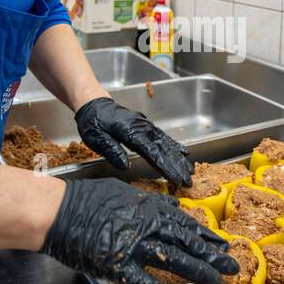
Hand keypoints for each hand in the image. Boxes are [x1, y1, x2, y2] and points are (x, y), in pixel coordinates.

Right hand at [41, 178, 238, 283]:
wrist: (58, 211)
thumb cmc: (87, 199)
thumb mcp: (124, 192)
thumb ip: (151, 201)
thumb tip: (173, 204)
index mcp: (150, 208)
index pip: (186, 224)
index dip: (207, 237)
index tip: (224, 245)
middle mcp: (148, 225)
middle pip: (188, 242)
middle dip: (213, 255)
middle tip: (233, 266)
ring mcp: (134, 246)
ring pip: (174, 260)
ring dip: (198, 272)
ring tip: (218, 282)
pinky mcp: (118, 266)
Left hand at [75, 96, 192, 186]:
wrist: (93, 103)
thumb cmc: (93, 121)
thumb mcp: (96, 138)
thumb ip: (111, 150)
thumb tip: (125, 166)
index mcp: (130, 132)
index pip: (152, 152)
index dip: (166, 167)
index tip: (177, 178)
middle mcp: (141, 127)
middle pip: (164, 149)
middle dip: (177, 166)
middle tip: (188, 181)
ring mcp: (145, 125)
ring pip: (166, 143)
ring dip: (179, 158)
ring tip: (190, 170)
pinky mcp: (145, 126)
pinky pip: (163, 137)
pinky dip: (174, 145)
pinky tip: (183, 153)